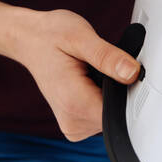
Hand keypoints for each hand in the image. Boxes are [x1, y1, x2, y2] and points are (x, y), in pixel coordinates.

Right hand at [13, 9, 141, 141]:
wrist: (28, 40)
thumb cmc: (50, 35)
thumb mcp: (80, 36)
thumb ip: (107, 57)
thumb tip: (133, 73)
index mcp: (73, 102)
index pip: (119, 112)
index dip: (129, 91)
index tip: (120, 69)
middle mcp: (72, 121)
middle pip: (117, 115)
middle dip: (118, 89)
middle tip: (100, 65)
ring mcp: (72, 126)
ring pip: (111, 116)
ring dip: (109, 93)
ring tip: (91, 71)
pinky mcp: (75, 124)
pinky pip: (101, 116)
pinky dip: (101, 98)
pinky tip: (89, 81)